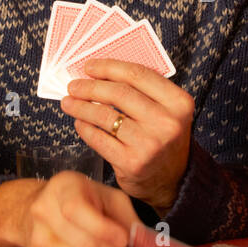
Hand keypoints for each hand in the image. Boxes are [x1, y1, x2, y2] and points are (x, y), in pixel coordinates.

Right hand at [17, 170, 149, 246]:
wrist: (37, 208)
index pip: (78, 212)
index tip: (126, 240)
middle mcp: (45, 214)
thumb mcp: (108, 196)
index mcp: (63, 189)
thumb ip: (127, 217)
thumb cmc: (82, 198)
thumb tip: (144, 245)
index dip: (105, 230)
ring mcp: (40, 241)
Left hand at [61, 58, 193, 213]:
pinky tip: (80, 123)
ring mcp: (149, 144)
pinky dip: (85, 128)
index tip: (89, 67)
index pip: (138, 75)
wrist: (172, 179)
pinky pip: (100, 139)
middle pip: (119, 93)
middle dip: (90, 87)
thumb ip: (142, 90)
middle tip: (73, 85)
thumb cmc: (162, 137)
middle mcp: (167, 122)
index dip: (109, 68)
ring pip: (106, 116)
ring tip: (69, 102)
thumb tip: (99, 73)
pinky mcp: (132, 163)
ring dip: (81, 107)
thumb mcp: (166, 110)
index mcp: (178, 102)